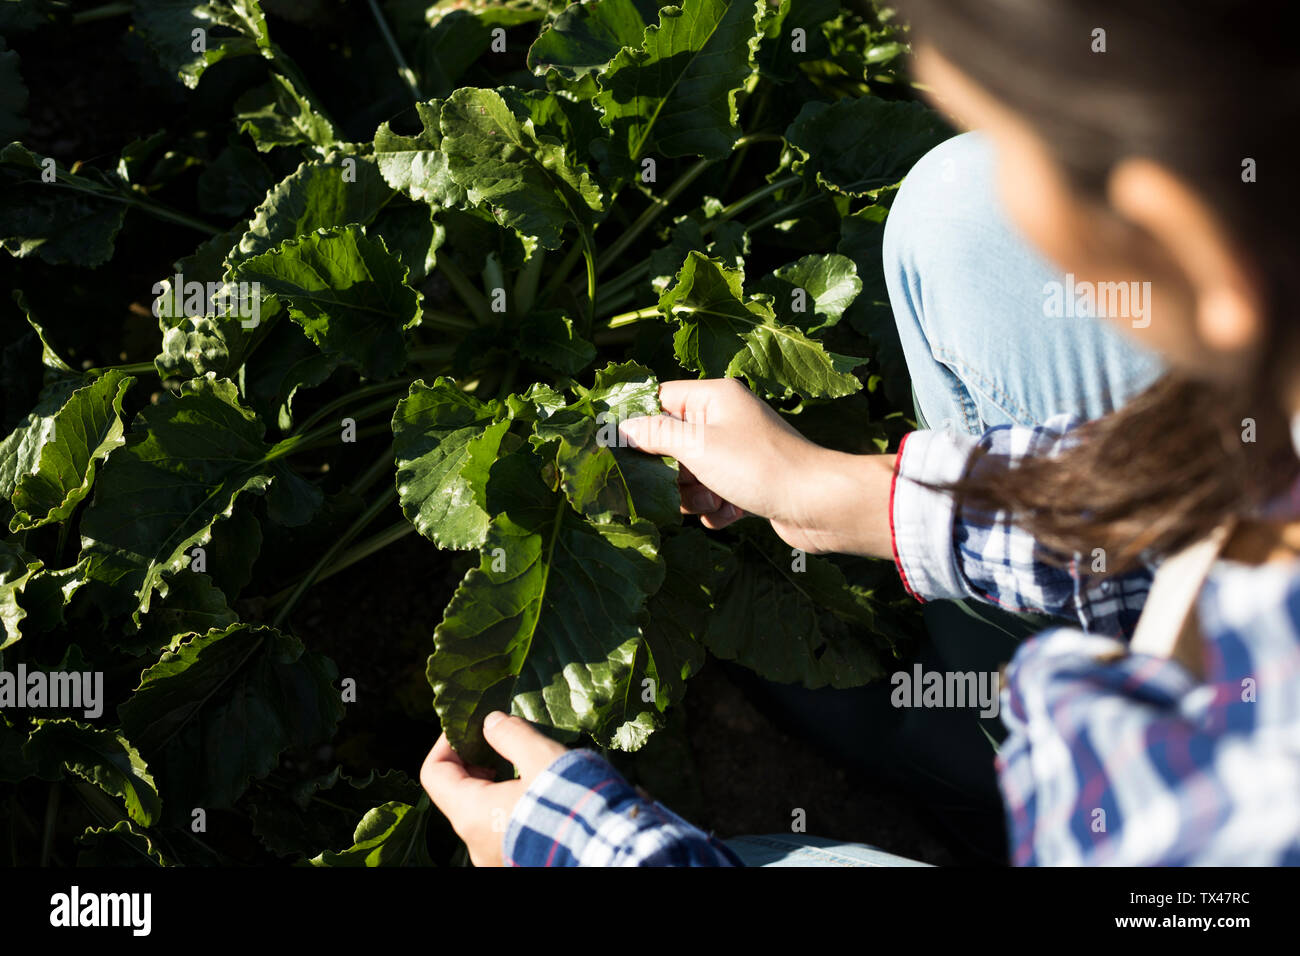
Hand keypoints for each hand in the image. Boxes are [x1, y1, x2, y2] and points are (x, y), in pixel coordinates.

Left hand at [420, 711, 567, 866]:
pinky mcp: (516, 862)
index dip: (446, 743)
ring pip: (482, 814)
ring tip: (528, 765)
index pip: (433, 773)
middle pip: (458, 794)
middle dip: (476, 762)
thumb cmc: (569, 802)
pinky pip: (503, 831)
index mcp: (471, 814)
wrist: (604, 850)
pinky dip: (512, 808)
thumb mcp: (540, 756)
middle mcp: (475, 842)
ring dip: (497, 785)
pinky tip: (541, 794)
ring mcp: (495, 857)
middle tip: (502, 741)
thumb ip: (511, 734)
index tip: (471, 726)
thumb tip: (491, 723)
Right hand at [617, 378, 894, 555]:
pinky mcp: (748, 483)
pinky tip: (731, 513)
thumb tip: (621, 429)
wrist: (819, 504)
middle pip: (671, 444)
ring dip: (694, 495)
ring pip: (690, 475)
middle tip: (686, 484)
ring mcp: (738, 452)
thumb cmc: (760, 466)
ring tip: (714, 501)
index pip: (659, 400)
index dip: (639, 425)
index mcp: (714, 397)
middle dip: (672, 472)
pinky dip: (716, 508)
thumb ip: (654, 435)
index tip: (623, 451)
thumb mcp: (697, 446)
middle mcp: (726, 420)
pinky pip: (713, 495)